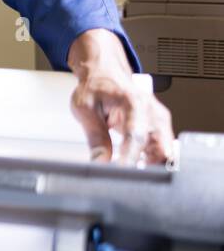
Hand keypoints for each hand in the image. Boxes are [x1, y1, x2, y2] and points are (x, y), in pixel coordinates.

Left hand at [67, 28, 173, 165]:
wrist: (104, 73)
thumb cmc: (96, 85)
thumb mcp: (85, 108)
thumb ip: (95, 136)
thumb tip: (100, 161)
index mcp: (135, 103)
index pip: (137, 137)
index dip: (130, 158)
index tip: (122, 172)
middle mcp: (153, 112)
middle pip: (161, 149)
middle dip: (147, 168)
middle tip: (126, 177)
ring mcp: (159, 121)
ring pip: (164, 153)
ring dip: (148, 167)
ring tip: (126, 172)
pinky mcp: (159, 129)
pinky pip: (159, 151)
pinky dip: (148, 162)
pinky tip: (132, 166)